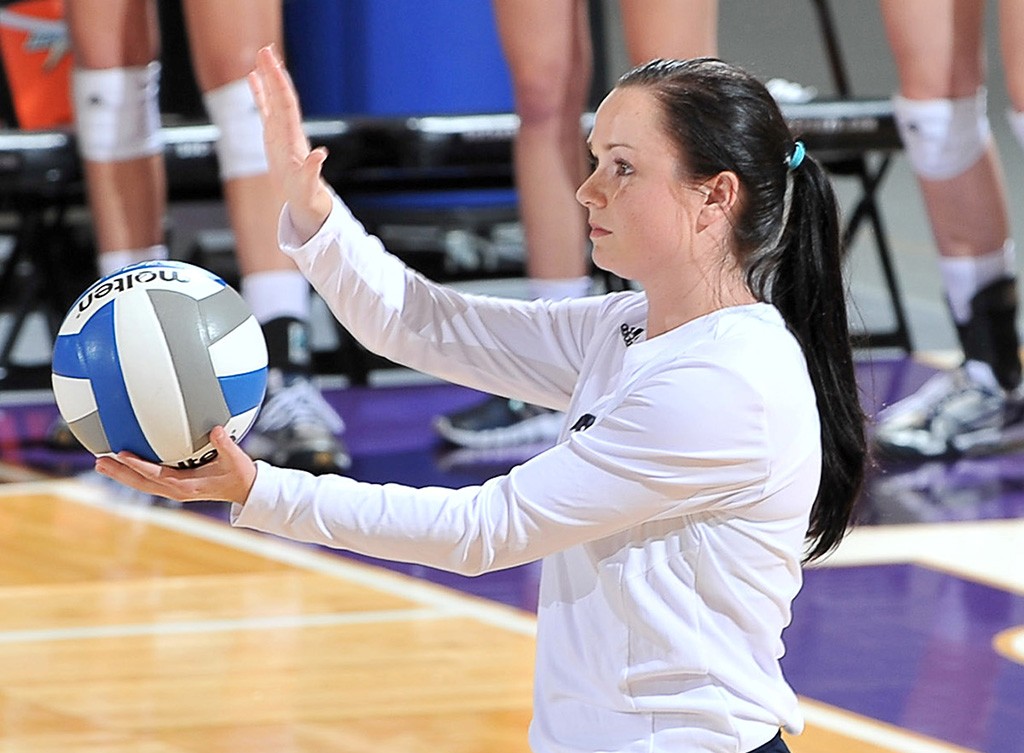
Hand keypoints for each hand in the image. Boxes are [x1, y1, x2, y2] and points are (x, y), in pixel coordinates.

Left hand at [95, 426, 257, 503]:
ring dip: (121, 474)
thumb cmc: (240, 475)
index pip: (157, 475)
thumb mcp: (236, 460)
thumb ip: (225, 445)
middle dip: (120, 473)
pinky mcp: (175, 486)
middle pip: (141, 484)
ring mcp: (174, 489)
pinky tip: (124, 462)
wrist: (245, 490)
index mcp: (188, 486)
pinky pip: (149, 480)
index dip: (139, 466)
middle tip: (100, 461)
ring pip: (142, 484)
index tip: (123, 455)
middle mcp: (177, 490)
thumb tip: (215, 429)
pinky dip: (134, 471)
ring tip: (102, 462)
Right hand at [248, 44, 332, 240]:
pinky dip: (259, 92)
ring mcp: (280, 130)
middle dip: (273, 73)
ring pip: (272, 98)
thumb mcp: (308, 184)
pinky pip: (264, 109)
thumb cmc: (306, 194)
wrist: (306, 199)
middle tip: (265, 50)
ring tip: (261, 55)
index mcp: (293, 136)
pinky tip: (253, 78)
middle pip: (280, 95)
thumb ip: (312, 170)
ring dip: (267, 77)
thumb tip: (320, 155)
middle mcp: (288, 129)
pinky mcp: (273, 135)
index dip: (279, 84)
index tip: (273, 64)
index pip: (286, 104)